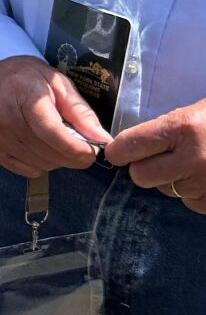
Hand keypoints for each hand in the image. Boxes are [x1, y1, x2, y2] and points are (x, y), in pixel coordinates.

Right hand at [0, 55, 108, 176]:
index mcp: (25, 97)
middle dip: (72, 156)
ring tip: (56, 142)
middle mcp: (3, 118)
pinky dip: (39, 164)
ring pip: (40, 164)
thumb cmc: (28, 78)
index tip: (92, 152)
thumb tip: (102, 140)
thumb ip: (81, 112)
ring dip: (56, 160)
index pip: (53, 133)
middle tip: (80, 147)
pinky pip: (25, 170)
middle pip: (48, 153)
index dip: (76, 149)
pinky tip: (39, 147)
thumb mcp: (58, 84)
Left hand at [105, 98, 205, 213]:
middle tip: (158, 158)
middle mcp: (193, 158)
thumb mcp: (195, 111)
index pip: (129, 146)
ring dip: (174, 180)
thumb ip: (165, 129)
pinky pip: (190, 203)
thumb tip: (129, 146)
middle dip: (144, 168)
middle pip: (141, 176)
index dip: (119, 151)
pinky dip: (195, 194)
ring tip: (196, 164)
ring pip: (166, 190)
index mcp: (183, 128)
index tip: (118, 153)